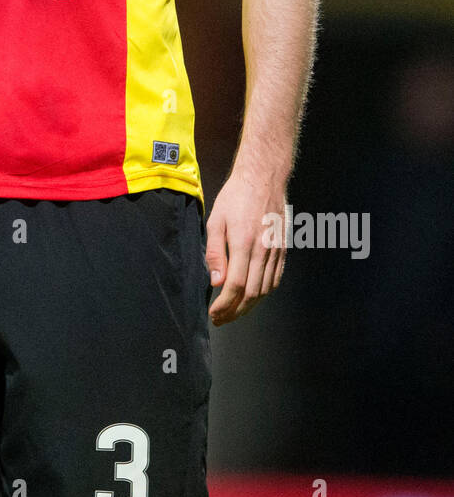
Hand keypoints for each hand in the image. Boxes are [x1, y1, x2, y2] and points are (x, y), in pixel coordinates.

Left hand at [205, 167, 286, 325]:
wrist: (264, 177)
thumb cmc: (236, 196)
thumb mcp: (216, 220)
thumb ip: (215, 252)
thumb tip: (215, 281)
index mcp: (244, 243)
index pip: (236, 285)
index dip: (225, 305)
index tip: (214, 314)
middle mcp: (263, 250)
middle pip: (252, 294)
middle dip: (235, 312)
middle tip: (220, 319)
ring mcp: (276, 251)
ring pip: (265, 290)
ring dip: (249, 307)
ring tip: (233, 312)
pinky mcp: (283, 249)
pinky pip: (275, 279)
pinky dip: (264, 294)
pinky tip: (252, 297)